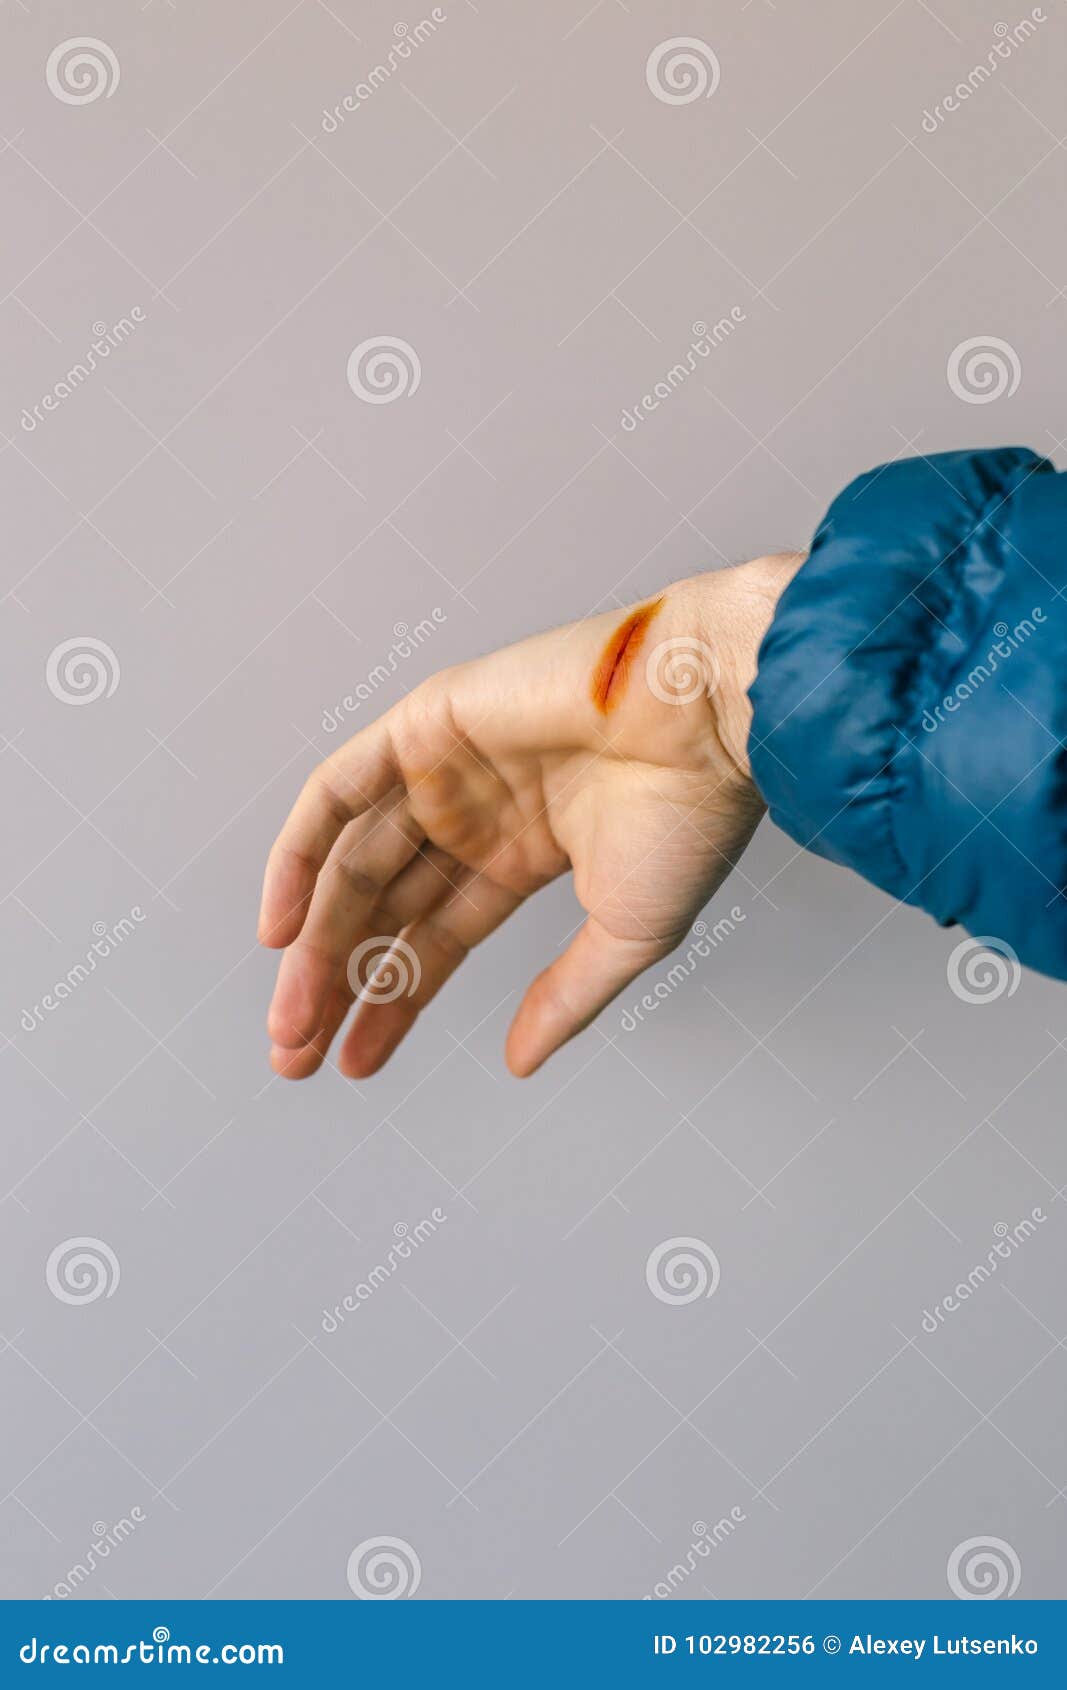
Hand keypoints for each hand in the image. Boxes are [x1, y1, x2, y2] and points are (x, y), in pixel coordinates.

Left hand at [258, 552, 801, 1079]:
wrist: (708, 717)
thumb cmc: (689, 814)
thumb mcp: (626, 933)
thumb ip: (565, 997)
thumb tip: (518, 1061)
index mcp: (521, 855)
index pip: (434, 940)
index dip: (390, 1004)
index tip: (352, 1064)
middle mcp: (473, 813)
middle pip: (382, 910)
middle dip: (337, 985)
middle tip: (298, 1056)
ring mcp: (444, 769)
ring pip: (353, 865)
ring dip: (313, 942)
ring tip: (292, 1020)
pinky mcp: (424, 723)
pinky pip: (336, 792)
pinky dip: (298, 855)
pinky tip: (279, 927)